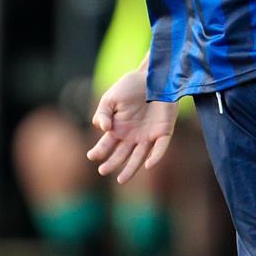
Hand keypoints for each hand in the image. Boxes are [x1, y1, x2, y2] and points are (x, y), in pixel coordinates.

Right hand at [86, 66, 177, 184]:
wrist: (154, 75)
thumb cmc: (131, 85)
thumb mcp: (111, 97)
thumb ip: (102, 113)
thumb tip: (101, 128)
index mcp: (118, 128)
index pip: (107, 144)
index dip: (100, 151)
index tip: (92, 156)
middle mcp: (132, 135)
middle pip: (121, 154)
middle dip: (112, 163)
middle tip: (103, 171)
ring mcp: (148, 135)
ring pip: (139, 157)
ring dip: (130, 168)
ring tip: (121, 180)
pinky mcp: (164, 132)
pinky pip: (160, 147)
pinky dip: (155, 157)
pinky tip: (148, 165)